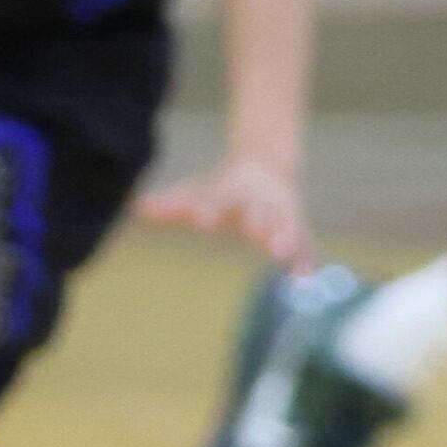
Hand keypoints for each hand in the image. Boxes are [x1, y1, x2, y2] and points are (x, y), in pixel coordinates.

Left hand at [136, 151, 314, 272]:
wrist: (266, 168)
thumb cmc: (221, 188)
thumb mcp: (195, 192)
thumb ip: (170, 204)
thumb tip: (140, 207)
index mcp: (231, 191)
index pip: (218, 199)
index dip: (210, 209)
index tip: (202, 221)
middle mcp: (258, 201)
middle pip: (259, 210)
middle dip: (259, 221)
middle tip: (257, 233)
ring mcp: (281, 212)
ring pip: (286, 225)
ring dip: (286, 238)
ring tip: (285, 253)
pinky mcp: (297, 226)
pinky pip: (305, 244)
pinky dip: (306, 260)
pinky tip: (304, 278)